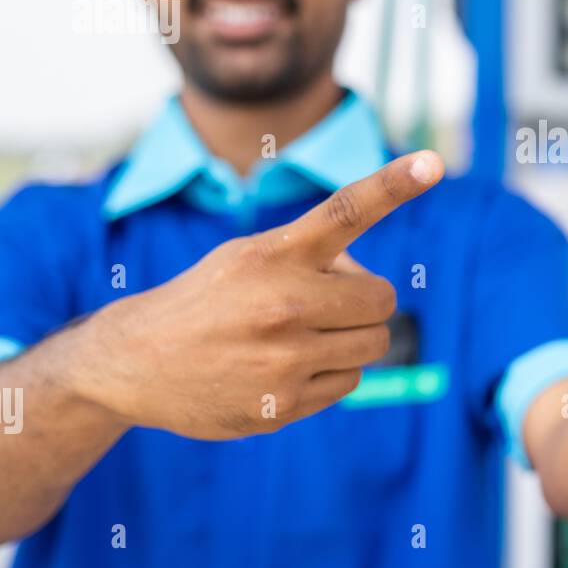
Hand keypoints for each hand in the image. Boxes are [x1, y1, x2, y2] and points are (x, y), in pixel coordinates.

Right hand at [68, 151, 443, 438]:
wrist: (134, 362)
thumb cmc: (208, 299)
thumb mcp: (247, 257)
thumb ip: (312, 259)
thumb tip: (373, 287)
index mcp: (274, 253)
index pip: (345, 210)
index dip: (393, 184)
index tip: (433, 162)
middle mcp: (284, 302)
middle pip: (382, 299)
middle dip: (364, 302)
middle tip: (327, 304)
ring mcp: (285, 358)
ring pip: (373, 345)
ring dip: (351, 339)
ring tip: (302, 336)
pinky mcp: (284, 405)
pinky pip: (349, 384)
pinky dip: (331, 375)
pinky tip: (286, 369)